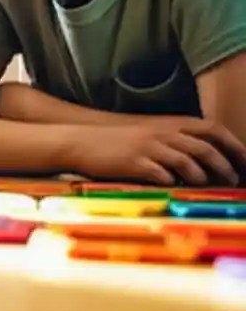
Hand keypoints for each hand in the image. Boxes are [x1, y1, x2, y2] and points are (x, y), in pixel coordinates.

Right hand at [74, 119, 245, 185]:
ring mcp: (148, 147)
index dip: (234, 145)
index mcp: (169, 123)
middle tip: (233, 180)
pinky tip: (175, 187)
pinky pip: (162, 174)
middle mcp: (162, 132)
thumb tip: (204, 155)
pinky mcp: (134, 163)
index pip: (213, 129)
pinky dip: (174, 182)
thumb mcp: (150, 132)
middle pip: (205, 147)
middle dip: (224, 166)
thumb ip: (176, 139)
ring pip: (188, 161)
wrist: (80, 141)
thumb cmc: (117, 140)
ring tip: (206, 185)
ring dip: (202, 176)